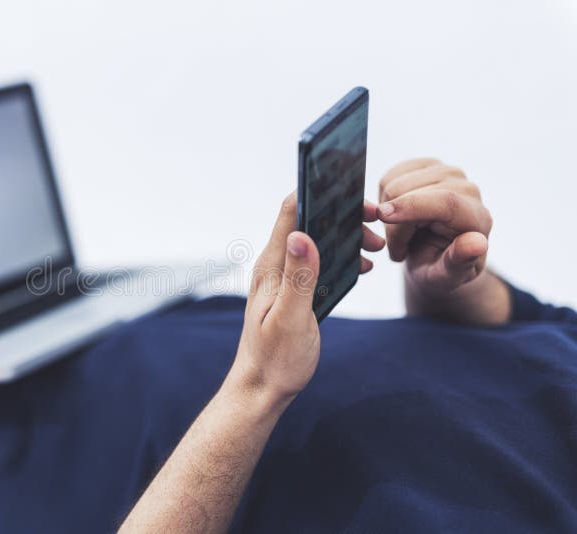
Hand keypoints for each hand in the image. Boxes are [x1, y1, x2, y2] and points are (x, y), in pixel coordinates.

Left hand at [230, 192, 383, 403]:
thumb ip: (298, 277)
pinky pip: (319, 260)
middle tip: (377, 230)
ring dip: (347, 237)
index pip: (292, 210)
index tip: (358, 201)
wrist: (263, 388)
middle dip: (344, 216)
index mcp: (271, 265)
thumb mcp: (291, 319)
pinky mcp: (294, 289)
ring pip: (317, 239)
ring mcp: (284, 276)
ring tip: (376, 249)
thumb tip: (301, 234)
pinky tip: (362, 266)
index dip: (323, 194)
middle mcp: (275, 264)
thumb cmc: (276, 359)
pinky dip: (342, 256)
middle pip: (309, 220)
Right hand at [377, 158, 509, 323]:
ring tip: (400, 234)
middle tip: (399, 249)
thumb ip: (459, 263)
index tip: (382, 216)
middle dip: (394, 224)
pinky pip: (390, 177)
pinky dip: (384, 199)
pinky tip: (398, 215)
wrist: (434, 257)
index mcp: (476, 218)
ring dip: (388, 213)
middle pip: (412, 192)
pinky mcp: (427, 165)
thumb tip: (476, 243)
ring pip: (396, 183)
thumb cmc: (438, 271)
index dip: (411, 206)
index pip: (445, 202)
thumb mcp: (446, 278)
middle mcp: (467, 189)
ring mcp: (447, 173)